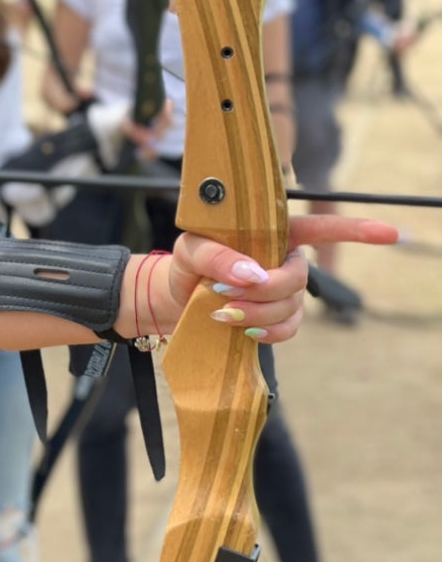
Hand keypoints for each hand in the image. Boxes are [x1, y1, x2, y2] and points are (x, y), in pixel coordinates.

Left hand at [142, 215, 397, 342]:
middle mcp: (283, 260)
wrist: (172, 297)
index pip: (319, 228)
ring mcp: (282, 292)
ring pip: (291, 306)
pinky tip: (243, 330)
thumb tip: (254, 274)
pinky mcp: (274, 318)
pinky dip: (266, 333)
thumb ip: (218, 256)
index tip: (388, 234)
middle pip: (298, 276)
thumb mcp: (190, 249)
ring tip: (221, 311)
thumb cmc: (185, 263)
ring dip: (257, 312)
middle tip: (223, 293)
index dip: (355, 230)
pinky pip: (287, 330)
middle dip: (265, 290)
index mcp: (270, 233)